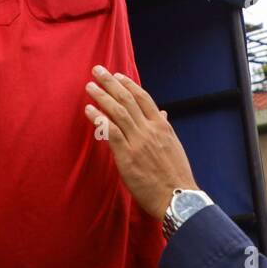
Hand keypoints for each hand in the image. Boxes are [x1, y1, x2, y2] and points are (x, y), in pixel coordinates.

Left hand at [84, 65, 196, 219]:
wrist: (178, 197)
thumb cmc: (176, 174)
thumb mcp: (174, 146)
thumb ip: (164, 128)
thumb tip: (162, 114)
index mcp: (162, 126)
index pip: (143, 98)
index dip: (128, 84)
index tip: (117, 75)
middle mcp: (150, 130)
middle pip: (127, 100)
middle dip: (111, 83)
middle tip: (98, 70)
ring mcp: (138, 142)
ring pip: (118, 112)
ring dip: (102, 97)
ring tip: (90, 86)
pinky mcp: (127, 156)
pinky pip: (111, 132)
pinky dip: (99, 119)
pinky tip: (89, 110)